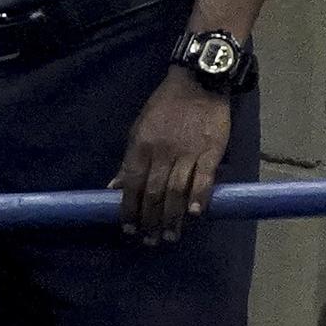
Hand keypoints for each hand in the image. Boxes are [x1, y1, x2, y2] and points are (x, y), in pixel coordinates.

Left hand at [112, 71, 232, 243]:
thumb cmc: (165, 108)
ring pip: (177, 190)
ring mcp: (187, 153)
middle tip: (150, 241)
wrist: (197, 84)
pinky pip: (204, 178)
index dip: (129, 207)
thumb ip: (130, 161)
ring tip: (169, 236)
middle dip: (150, 219)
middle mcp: (161, 152)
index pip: (132, 183)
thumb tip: (114, 187)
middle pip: (154, 191)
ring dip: (173, 216)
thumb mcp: (139, 130)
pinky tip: (195, 214)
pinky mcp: (211, 152)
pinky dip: (199, 197)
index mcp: (141, 146)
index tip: (127, 228)